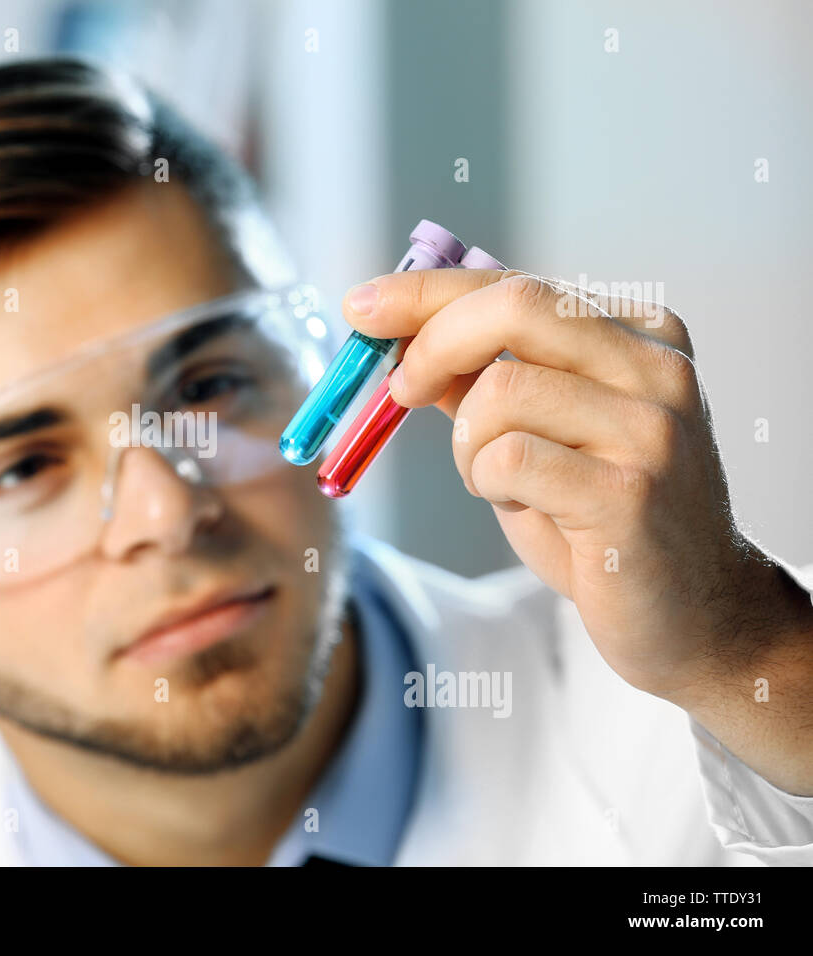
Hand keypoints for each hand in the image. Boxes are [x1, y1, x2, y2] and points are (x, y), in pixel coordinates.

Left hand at [344, 269, 812, 791]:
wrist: (695, 616)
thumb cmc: (599, 521)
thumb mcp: (538, 433)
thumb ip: (481, 381)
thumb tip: (397, 335)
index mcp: (639, 335)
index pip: (515, 286)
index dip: (425, 293)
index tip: (360, 307)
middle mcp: (656, 368)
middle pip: (513, 309)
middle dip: (429, 343)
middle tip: (397, 391)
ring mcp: (651, 428)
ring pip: (499, 393)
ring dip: (466, 444)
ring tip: (499, 482)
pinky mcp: (629, 494)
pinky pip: (506, 460)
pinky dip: (487, 483)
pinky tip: (524, 507)